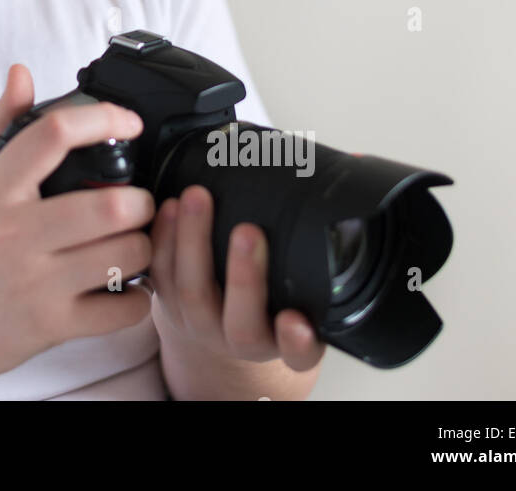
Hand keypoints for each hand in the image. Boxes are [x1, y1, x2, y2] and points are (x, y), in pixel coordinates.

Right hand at [0, 65, 155, 396]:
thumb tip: (23, 73)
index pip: (51, 135)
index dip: (101, 118)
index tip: (128, 122)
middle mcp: (13, 236)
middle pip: (108, 205)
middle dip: (140, 198)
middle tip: (137, 198)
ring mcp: (35, 285)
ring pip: (125, 255)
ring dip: (143, 244)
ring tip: (133, 238)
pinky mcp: (53, 326)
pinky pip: (122, 308)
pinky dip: (138, 294)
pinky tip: (126, 282)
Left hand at [148, 184, 325, 371]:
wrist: (221, 329)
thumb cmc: (272, 296)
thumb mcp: (310, 280)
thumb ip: (329, 228)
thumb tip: (355, 163)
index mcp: (287, 339)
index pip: (299, 351)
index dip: (298, 340)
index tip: (296, 321)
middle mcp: (244, 338)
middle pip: (241, 321)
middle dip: (245, 275)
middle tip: (249, 232)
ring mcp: (203, 323)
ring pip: (192, 292)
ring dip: (192, 242)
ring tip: (197, 199)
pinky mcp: (169, 302)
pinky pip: (160, 275)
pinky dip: (162, 239)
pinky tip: (168, 206)